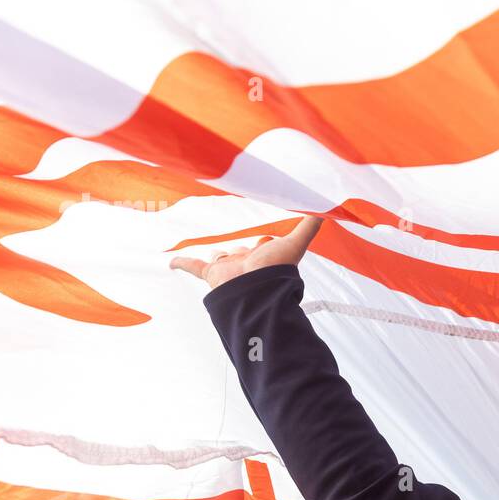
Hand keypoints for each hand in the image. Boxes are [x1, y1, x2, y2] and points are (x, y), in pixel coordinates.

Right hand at [169, 215, 323, 288]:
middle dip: (243, 250)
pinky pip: (194, 267)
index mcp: (266, 257)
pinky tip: (171, 263)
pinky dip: (183, 264)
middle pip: (242, 252)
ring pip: (221, 259)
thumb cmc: (274, 269)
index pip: (263, 245)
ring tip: (217, 259)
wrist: (254, 291)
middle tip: (245, 250)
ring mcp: (229, 269)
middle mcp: (247, 263)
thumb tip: (328, 208)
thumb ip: (309, 226)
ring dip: (219, 258)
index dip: (266, 243)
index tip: (267, 241)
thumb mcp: (294, 244)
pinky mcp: (211, 275)